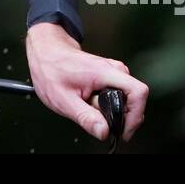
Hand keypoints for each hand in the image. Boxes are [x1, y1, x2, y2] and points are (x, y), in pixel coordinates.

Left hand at [24, 22, 147, 141]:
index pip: (138, 92)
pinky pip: (117, 93)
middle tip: (98, 118)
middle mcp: (112, 69)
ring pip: (124, 97)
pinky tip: (89, 101)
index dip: (136, 115)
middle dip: (119, 114)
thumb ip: (85, 117)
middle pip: (134, 98)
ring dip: (111, 109)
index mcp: (104, 73)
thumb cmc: (51, 70)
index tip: (124, 129)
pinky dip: (106, 103)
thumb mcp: (63, 99)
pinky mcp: (109, 74)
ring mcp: (112, 71)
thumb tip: (104, 132)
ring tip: (88, 106)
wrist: (46, 51)